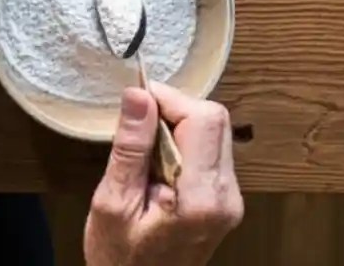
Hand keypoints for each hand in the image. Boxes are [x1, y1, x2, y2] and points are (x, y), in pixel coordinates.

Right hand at [83, 84, 243, 265]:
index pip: (204, 119)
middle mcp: (227, 196)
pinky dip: (183, 143)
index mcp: (202, 199)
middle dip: (174, 109)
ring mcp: (230, 199)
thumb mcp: (113, 203)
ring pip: (215, 132)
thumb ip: (131, 148)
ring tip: (144, 151)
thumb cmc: (120, 258)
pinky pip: (210, 151)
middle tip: (137, 127)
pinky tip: (157, 164)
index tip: (135, 103)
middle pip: (216, 120)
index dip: (169, 99)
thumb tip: (137, 94)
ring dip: (178, 126)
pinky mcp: (225, 200)